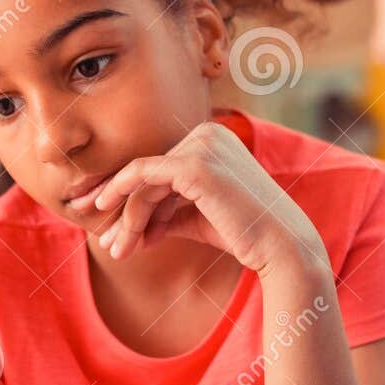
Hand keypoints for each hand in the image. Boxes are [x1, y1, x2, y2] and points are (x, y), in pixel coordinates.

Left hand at [67, 121, 324, 276]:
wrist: (280, 247)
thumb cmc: (244, 233)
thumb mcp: (196, 218)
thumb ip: (166, 213)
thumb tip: (129, 227)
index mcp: (213, 139)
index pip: (160, 167)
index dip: (130, 196)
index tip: (108, 221)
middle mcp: (207, 133)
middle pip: (148, 172)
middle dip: (120, 206)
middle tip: (103, 237)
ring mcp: (202, 145)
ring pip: (143, 180)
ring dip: (125, 218)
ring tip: (116, 251)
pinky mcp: (194, 164)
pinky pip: (143, 179)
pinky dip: (127, 205)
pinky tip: (119, 231)